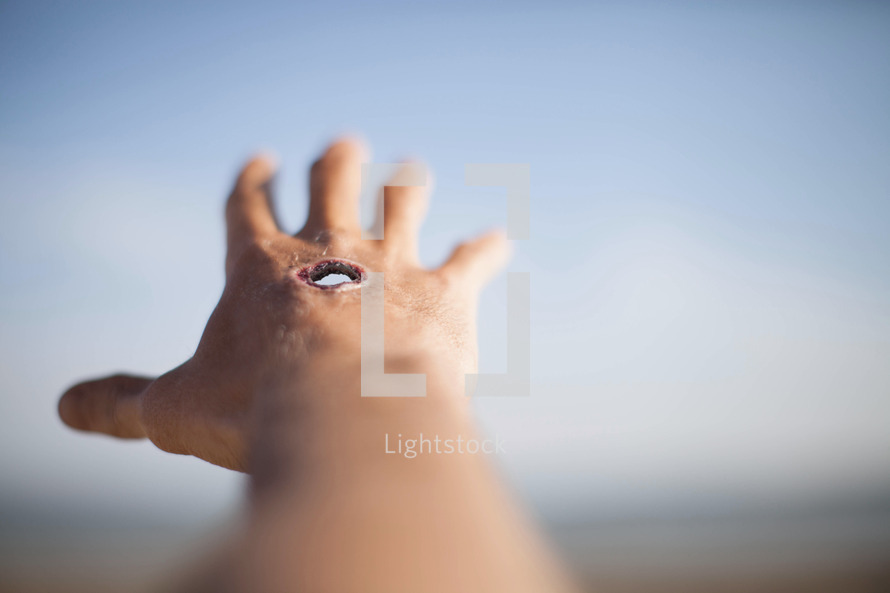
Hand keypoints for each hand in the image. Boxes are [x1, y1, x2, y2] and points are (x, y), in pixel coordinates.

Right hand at [58, 139, 509, 470]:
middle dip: (335, 163)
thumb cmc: (256, 408)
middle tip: (343, 145)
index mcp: (262, 266)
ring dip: (406, 184)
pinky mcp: (445, 294)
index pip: (249, 207)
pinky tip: (497, 240)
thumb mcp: (173, 408)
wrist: (348, 413)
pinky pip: (472, 260)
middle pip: (331, 183)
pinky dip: (484, 251)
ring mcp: (391, 265)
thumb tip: (65, 409)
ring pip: (402, 201)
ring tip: (412, 169)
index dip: (252, 183)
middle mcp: (330, 249)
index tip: (260, 162)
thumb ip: (122, 402)